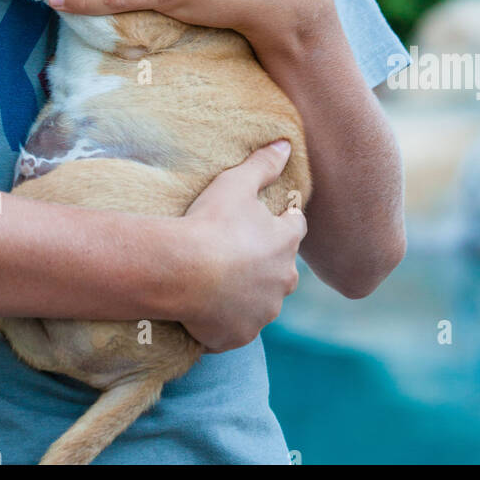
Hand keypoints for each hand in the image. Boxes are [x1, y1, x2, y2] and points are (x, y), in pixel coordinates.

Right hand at [176, 141, 307, 351]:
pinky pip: (236, 328)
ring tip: (220, 281)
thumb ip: (264, 163)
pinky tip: (207, 308)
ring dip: (248, 292)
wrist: (183, 271)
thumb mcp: (236, 183)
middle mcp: (283, 280)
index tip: (272, 217)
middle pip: (282, 269)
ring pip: (261, 300)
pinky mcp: (239, 335)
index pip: (296, 227)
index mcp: (286, 243)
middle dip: (267, 261)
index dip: (284, 220)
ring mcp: (262, 312)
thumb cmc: (212, 223)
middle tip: (237, 251)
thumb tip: (285, 143)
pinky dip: (226, 320)